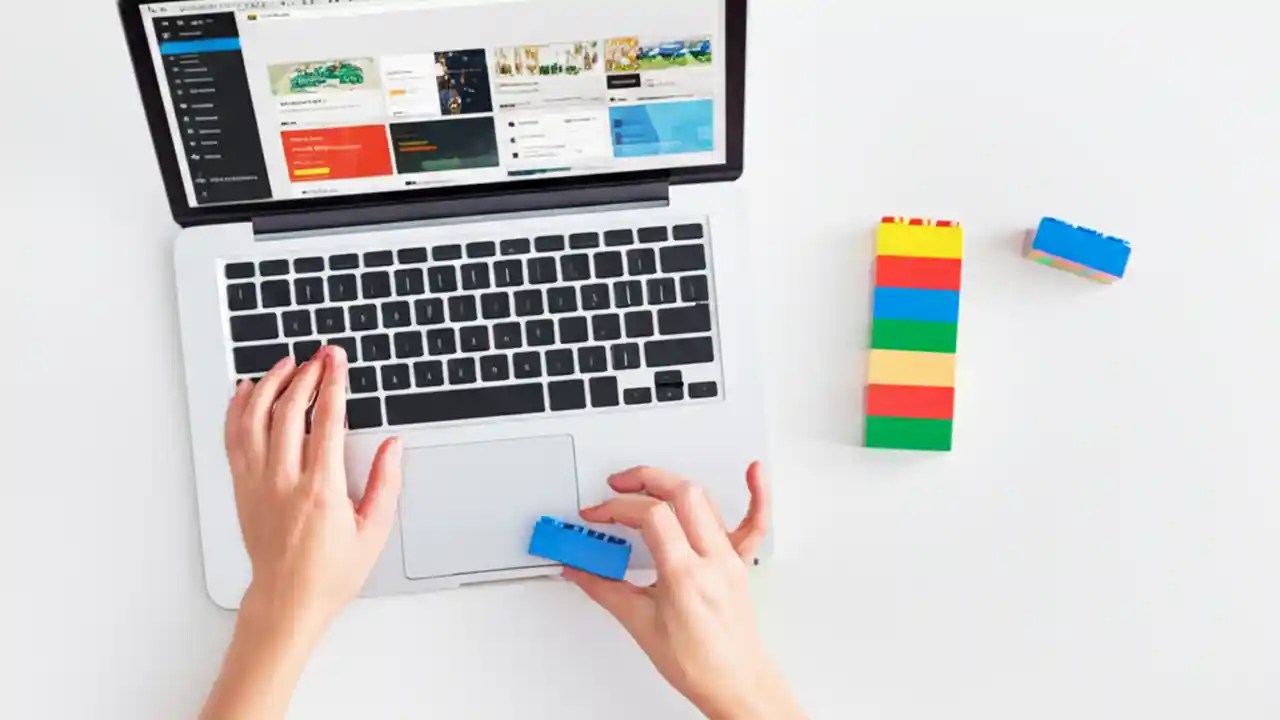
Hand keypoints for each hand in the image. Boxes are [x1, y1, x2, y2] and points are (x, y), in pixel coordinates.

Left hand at [224, 346, 402, 628]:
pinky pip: (233, 439)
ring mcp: (257, 484)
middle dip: (305, 375)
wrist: (287, 601)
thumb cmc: (330, 573)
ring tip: (286, 365)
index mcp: (321, 490)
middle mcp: (284, 482)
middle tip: (319, 356)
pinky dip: (237, 410)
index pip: (326, 420)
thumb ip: (385, 483)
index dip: (332, 383)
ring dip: (270, 385)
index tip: (337, 360)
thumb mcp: (374, 531)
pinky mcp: (242, 489)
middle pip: (288, 411)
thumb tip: (393, 446)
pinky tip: (245, 392)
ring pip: (255, 419)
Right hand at [564, 465, 803, 719]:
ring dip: (674, 483)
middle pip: (682, 494)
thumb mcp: (640, 625)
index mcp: (686, 575)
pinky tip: (755, 471)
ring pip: (707, 501)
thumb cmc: (697, 664)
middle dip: (643, 480)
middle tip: (616, 486)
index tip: (596, 516)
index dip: (616, 508)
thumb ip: (604, 589)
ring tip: (648, 481)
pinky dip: (757, 494)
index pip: (651, 516)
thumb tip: (579, 569)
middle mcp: (713, 560)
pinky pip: (755, 522)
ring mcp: (730, 558)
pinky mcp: (741, 562)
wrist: (734, 683)